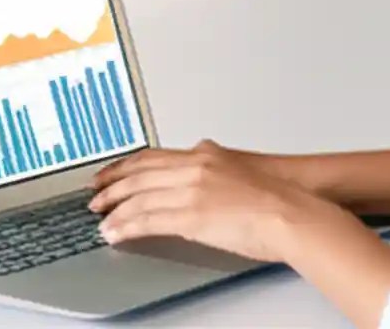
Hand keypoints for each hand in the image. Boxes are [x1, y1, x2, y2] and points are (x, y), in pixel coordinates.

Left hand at [89, 140, 364, 262]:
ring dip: (115, 210)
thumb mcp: (241, 166)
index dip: (125, 165)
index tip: (108, 173)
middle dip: (112, 187)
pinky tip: (116, 233)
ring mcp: (191, 191)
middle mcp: (193, 168)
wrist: (295, 210)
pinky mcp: (192, 216)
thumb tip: (203, 156)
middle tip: (94, 197)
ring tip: (101, 221)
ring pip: (139, 198)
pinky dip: (127, 226)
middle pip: (138, 175)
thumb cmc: (277, 193)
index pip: (152, 157)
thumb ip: (215, 163)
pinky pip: (148, 221)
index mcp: (204, 155)